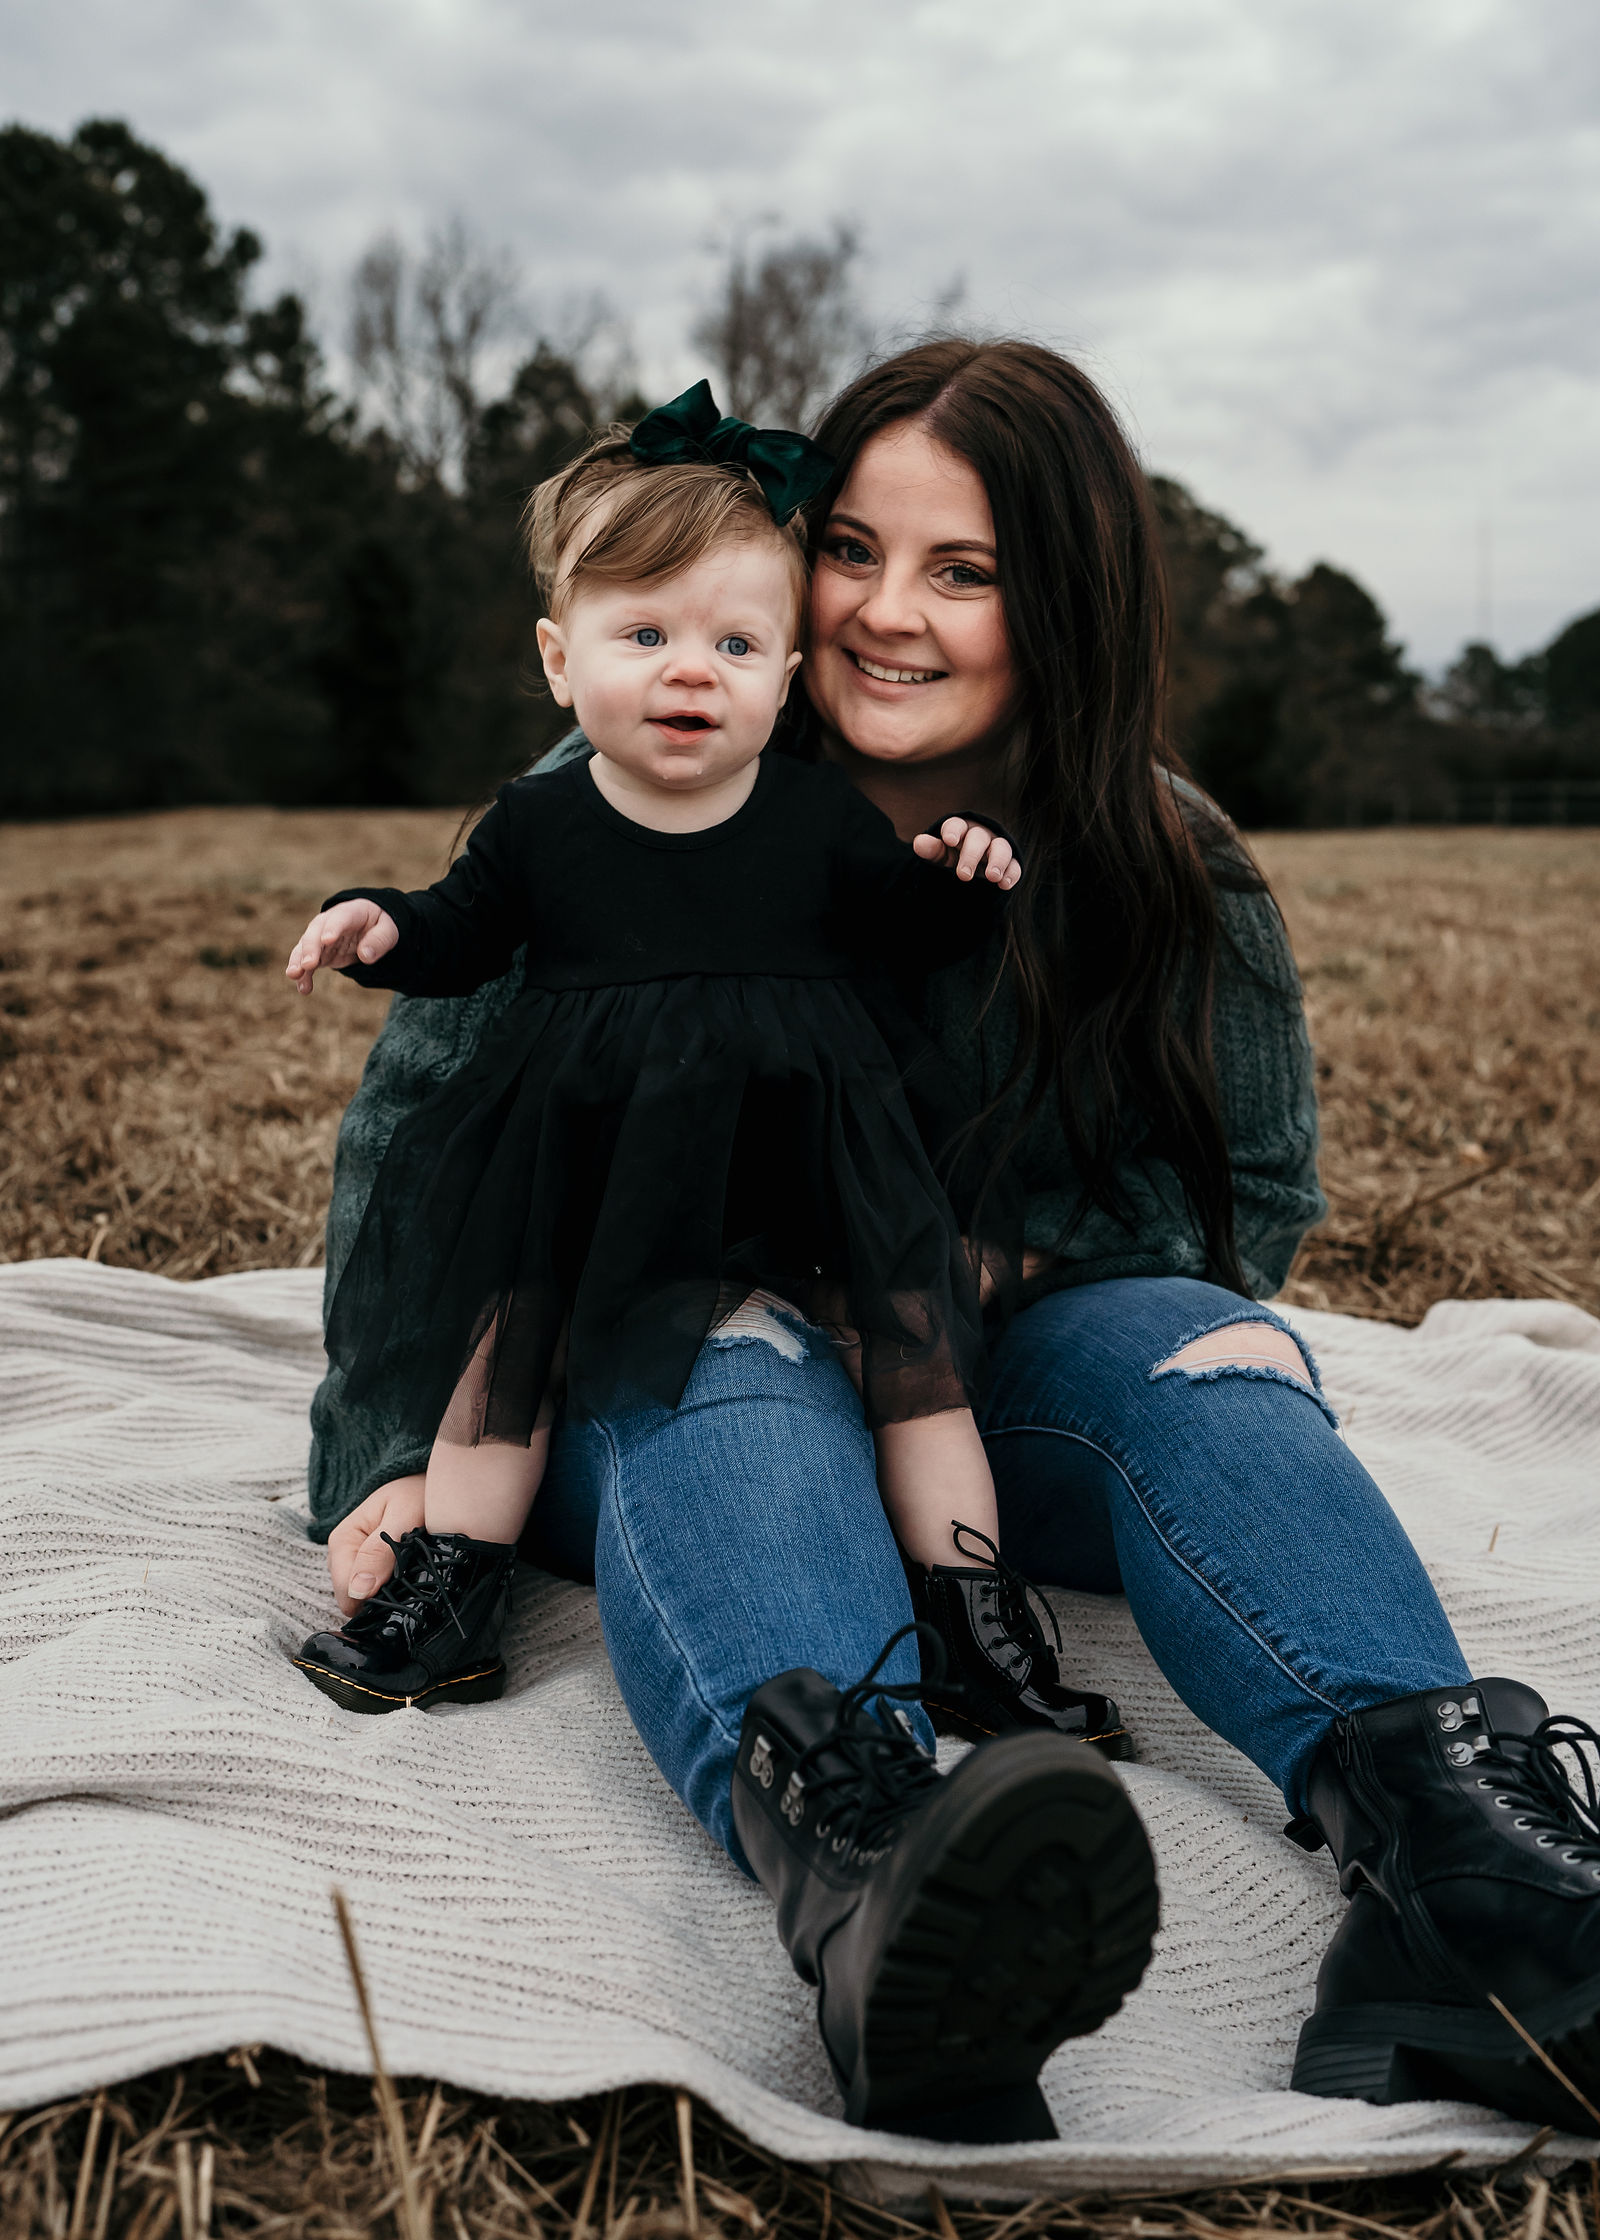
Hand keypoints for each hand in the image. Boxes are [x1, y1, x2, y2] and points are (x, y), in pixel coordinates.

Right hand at [286, 899, 398, 992]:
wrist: (366, 925)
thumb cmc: (378, 925)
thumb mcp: (387, 930)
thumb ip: (379, 941)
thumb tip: (366, 956)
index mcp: (350, 912)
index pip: (340, 918)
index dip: (333, 928)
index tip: (327, 940)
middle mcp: (329, 922)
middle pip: (315, 932)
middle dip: (310, 948)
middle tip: (308, 964)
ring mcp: (319, 937)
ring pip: (304, 947)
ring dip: (298, 961)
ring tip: (294, 975)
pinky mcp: (317, 953)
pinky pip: (306, 963)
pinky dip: (303, 975)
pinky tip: (303, 989)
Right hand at [326, 1473, 425, 1613]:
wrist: (428, 1482)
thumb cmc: (417, 1493)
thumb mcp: (404, 1515)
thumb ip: (381, 1550)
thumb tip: (358, 1590)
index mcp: (342, 1540)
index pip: (346, 1592)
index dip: (373, 1598)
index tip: (402, 1587)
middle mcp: (342, 1554)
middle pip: (353, 1598)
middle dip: (380, 1595)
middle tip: (411, 1575)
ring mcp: (354, 1562)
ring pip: (363, 1597)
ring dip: (386, 1592)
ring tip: (412, 1571)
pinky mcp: (368, 1567)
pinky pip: (373, 1591)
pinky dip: (390, 1588)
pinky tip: (407, 1575)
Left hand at [911, 817, 1021, 889]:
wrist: (973, 871)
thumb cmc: (953, 857)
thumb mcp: (941, 855)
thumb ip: (932, 850)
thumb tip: (918, 843)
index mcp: (960, 831)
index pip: (956, 825)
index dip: (953, 831)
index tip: (949, 840)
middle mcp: (980, 836)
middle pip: (978, 838)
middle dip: (972, 855)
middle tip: (963, 875)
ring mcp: (997, 849)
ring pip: (1002, 848)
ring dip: (998, 861)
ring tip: (991, 877)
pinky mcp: (1010, 864)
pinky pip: (1014, 866)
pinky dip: (1011, 874)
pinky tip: (1004, 885)